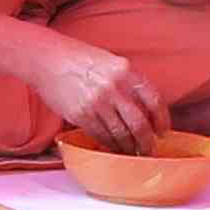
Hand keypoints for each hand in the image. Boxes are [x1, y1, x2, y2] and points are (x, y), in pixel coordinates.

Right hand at [35, 34, 167, 149]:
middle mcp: (114, 87)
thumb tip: (144, 110)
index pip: (154, 101)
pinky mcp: (81, 115)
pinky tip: (112, 146)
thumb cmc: (78, 59)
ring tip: (130, 151)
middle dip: (146, 142)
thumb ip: (128, 82)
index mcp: (126, 70)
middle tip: (147, 149)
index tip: (162, 131)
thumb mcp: (111, 62)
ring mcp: (98, 102)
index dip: (162, 120)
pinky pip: (101, 136)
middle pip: (140, 124)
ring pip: (121, 134)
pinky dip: (110, 145)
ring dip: (128, 147)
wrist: (46, 58)